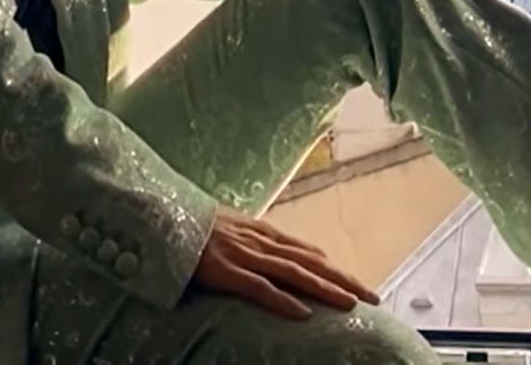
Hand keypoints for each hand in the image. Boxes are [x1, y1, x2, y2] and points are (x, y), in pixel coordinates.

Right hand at [191, 207, 379, 320]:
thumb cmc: (188, 223)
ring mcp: (242, 255)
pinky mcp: (224, 270)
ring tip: (351, 304)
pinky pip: (258, 287)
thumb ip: (248, 237)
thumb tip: (269, 250)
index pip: (304, 251)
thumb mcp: (225, 226)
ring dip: (325, 289)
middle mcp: (257, 241)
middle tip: (373, 296)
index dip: (332, 267)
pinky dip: (282, 300)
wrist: (157, 215)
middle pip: (309, 262)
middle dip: (343, 279)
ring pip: (293, 273)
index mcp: (258, 232)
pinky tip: (303, 313)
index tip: (354, 281)